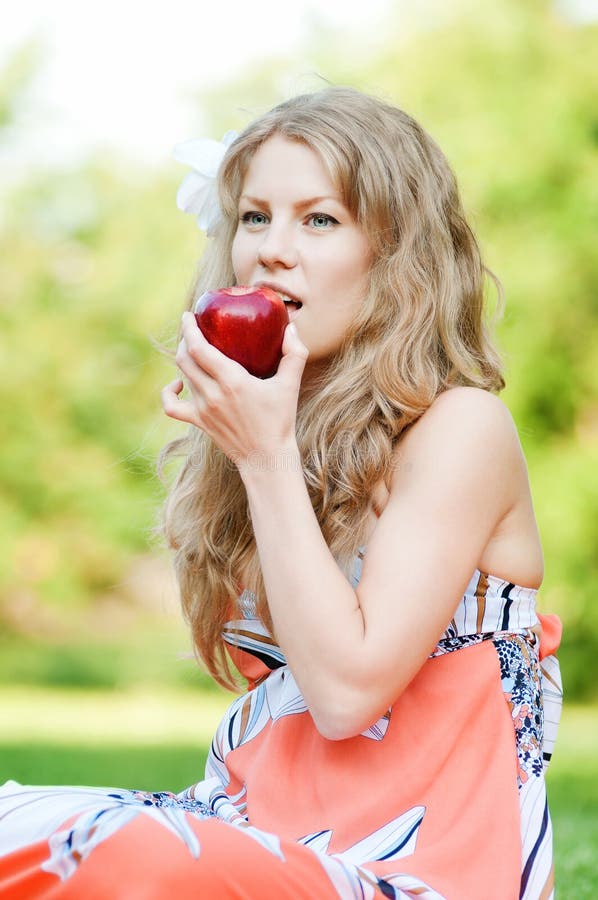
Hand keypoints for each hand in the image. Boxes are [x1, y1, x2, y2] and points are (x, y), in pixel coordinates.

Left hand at [161, 312, 308, 468]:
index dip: (189, 329)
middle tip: (192, 327)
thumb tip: (291, 328)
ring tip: (192, 348)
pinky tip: (178, 384)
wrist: (266, 458)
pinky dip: (169, 393)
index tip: (189, 315)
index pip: (199, 348)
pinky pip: (172, 407)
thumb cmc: (280, 421)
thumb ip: (294, 354)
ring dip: (185, 358)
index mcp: (232, 381)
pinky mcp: (199, 423)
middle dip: (184, 339)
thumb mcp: (290, 385)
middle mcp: (212, 394)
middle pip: (184, 359)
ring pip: (183, 376)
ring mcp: (202, 410)